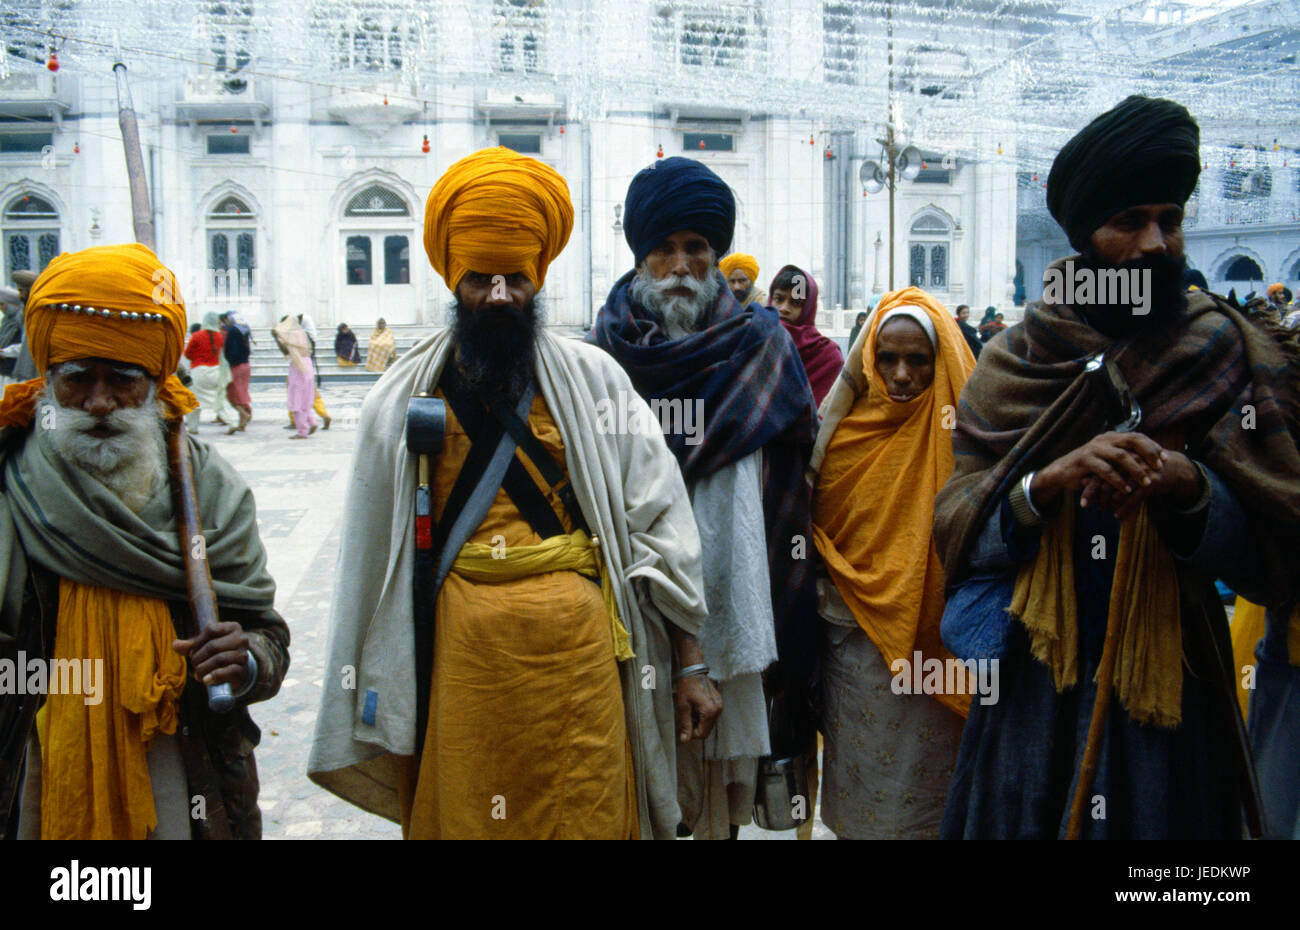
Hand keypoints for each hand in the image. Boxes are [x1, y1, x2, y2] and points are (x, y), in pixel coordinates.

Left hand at [173, 620, 250, 689]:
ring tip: (197, 674)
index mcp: (232, 628)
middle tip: (194, 665)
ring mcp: (243, 655)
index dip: (197, 642)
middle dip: (198, 657)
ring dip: (203, 668)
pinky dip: (213, 676)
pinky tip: (206, 680)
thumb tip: (175, 645)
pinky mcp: (242, 670)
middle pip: (213, 646)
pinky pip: (227, 672)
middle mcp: (241, 639)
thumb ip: (190, 645)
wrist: (235, 671)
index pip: (211, 629)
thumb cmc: (217, 654)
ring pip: (219, 659)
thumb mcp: (204, 646)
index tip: (192, 652)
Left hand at [674, 674, 721, 742]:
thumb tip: (685, 740)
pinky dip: (704, 716)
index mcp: (709, 712)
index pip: (702, 734)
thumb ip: (685, 724)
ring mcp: (720, 706)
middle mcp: (717, 710)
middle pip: (707, 730)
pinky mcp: (719, 703)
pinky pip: (712, 716)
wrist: (694, 672)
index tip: (685, 724)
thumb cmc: (687, 687)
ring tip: (692, 710)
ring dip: (700, 721)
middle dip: (696, 727)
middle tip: (687, 715)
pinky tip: (697, 707)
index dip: (692, 733)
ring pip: (709, 724)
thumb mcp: (683, 707)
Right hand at [1031, 431, 1166, 511]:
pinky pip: (1106, 471)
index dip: (1152, 447)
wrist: (1062, 471)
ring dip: (1136, 470)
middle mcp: (1104, 440)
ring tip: (1147, 482)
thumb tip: (1150, 460)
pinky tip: (1127, 489)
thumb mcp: (1108, 459)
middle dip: (1148, 454)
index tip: (1166, 458)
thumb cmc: (1089, 468)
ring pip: (1120, 456)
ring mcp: (1094, 449)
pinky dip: (1118, 481)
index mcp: (1112, 437)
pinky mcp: (1085, 461)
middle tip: (1160, 467)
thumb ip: (1124, 457)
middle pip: (1132, 441)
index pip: (1137, 437)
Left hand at [1079, 450, 1202, 519]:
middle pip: (1106, 480)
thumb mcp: (1125, 468)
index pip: (1099, 471)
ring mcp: (1141, 471)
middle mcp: (1129, 462)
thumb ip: (1106, 474)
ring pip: (1119, 490)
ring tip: (1101, 510)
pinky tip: (1118, 516)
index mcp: (1120, 456)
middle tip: (1086, 506)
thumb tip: (1084, 481)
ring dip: (1108, 503)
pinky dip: (1125, 509)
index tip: (1082, 499)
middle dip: (1095, 495)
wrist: (1175, 468)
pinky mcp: (1152, 481)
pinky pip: (1134, 498)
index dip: (1089, 486)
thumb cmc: (1143, 468)